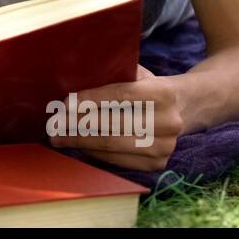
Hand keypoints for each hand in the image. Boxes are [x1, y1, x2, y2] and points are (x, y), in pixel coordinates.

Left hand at [47, 65, 183, 170]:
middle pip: (111, 125)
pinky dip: (94, 152)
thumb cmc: (150, 87)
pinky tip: (79, 145)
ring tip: (58, 137)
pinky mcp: (158, 164)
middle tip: (53, 124)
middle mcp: (168, 122)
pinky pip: (117, 160)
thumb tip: (75, 84)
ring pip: (111, 145)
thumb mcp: (139, 74)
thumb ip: (114, 76)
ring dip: (80, 141)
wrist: (185, 108)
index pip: (119, 96)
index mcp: (162, 93)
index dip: (89, 100)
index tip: (64, 104)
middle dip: (77, 124)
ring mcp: (164, 146)